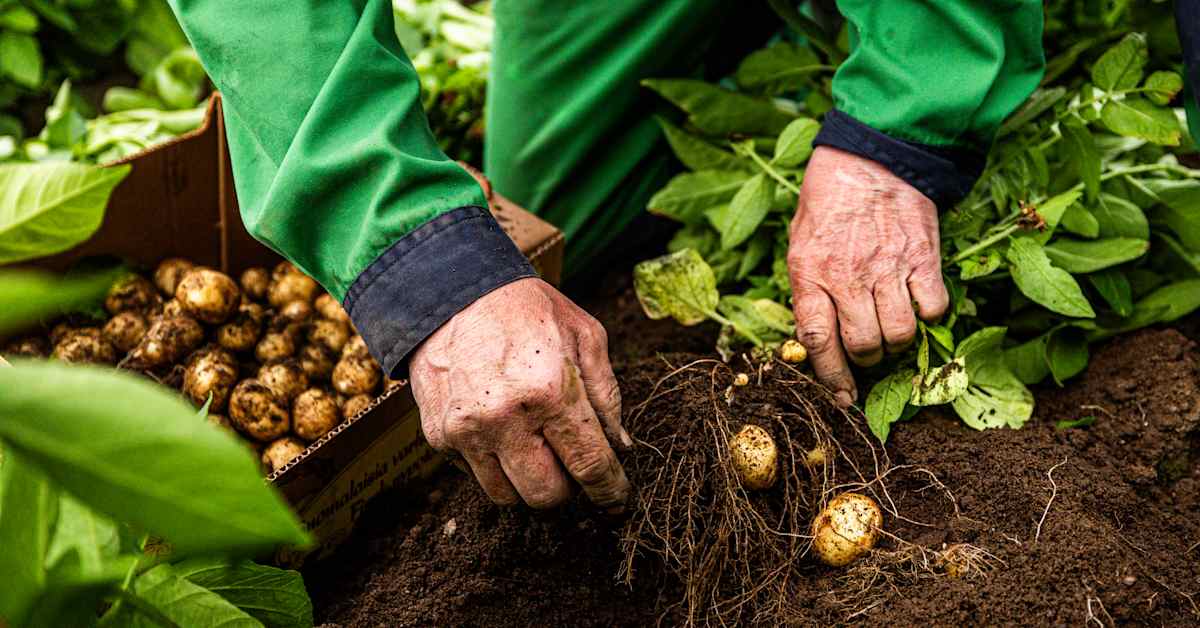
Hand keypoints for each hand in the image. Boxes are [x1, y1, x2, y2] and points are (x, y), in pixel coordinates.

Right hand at [410, 277, 632, 509]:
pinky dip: (493, 463)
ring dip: (526, 480)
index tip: (617, 499)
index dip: (609, 490)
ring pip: (506, 496)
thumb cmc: (526, 310)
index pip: (589, 465)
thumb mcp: (585, 335)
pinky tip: (500, 429)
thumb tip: (619, 446)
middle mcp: (505, 418)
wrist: (452, 290)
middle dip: (565, 487)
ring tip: (533, 445)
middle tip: (569, 461)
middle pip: (545, 496)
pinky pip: (474, 474)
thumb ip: (606, 395)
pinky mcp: (439, 435)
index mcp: (550, 392)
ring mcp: (466, 430)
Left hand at [787, 146, 948, 405]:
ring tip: (890, 323)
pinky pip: (933, 309)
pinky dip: (927, 313)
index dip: (830, 378)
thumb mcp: (800, 245)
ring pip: (900, 335)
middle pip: (864, 346)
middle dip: (866, 357)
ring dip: (896, 340)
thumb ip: (807, 291)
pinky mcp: (923, 258)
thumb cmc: (829, 202)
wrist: (870, 155)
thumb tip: (815, 338)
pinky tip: (916, 299)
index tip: (841, 397)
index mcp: (810, 274)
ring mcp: (889, 268)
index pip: (817, 342)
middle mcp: (849, 277)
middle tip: (868, 345)